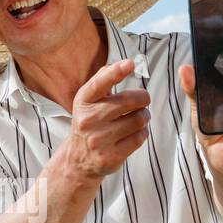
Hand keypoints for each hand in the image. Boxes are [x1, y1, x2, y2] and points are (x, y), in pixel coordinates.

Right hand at [67, 58, 150, 178]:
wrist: (78, 159)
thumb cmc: (90, 123)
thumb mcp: (89, 101)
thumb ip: (103, 80)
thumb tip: (122, 63)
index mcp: (83, 102)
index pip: (99, 84)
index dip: (116, 72)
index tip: (130, 64)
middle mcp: (88, 120)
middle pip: (129, 101)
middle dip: (143, 99)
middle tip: (143, 101)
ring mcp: (98, 140)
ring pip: (138, 120)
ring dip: (144, 116)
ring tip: (139, 118)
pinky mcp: (110, 156)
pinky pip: (140, 137)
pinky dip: (142, 132)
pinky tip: (135, 132)